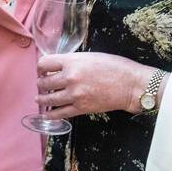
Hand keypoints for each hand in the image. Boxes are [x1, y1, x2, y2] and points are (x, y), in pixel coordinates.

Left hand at [35, 51, 158, 118]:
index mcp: (72, 61)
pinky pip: (60, 113)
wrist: (132, 85)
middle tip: (41, 84)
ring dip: (42, 98)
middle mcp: (70, 78)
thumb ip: (73, 61)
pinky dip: (51, 114)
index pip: (44, 63)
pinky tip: (47, 114)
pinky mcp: (81, 108)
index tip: (42, 70)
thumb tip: (59, 66)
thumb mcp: (90, 56)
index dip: (41, 67)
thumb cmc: (116, 67)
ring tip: (39, 98)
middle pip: (44, 82)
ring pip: (49, 99)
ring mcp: (74, 94)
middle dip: (41, 83)